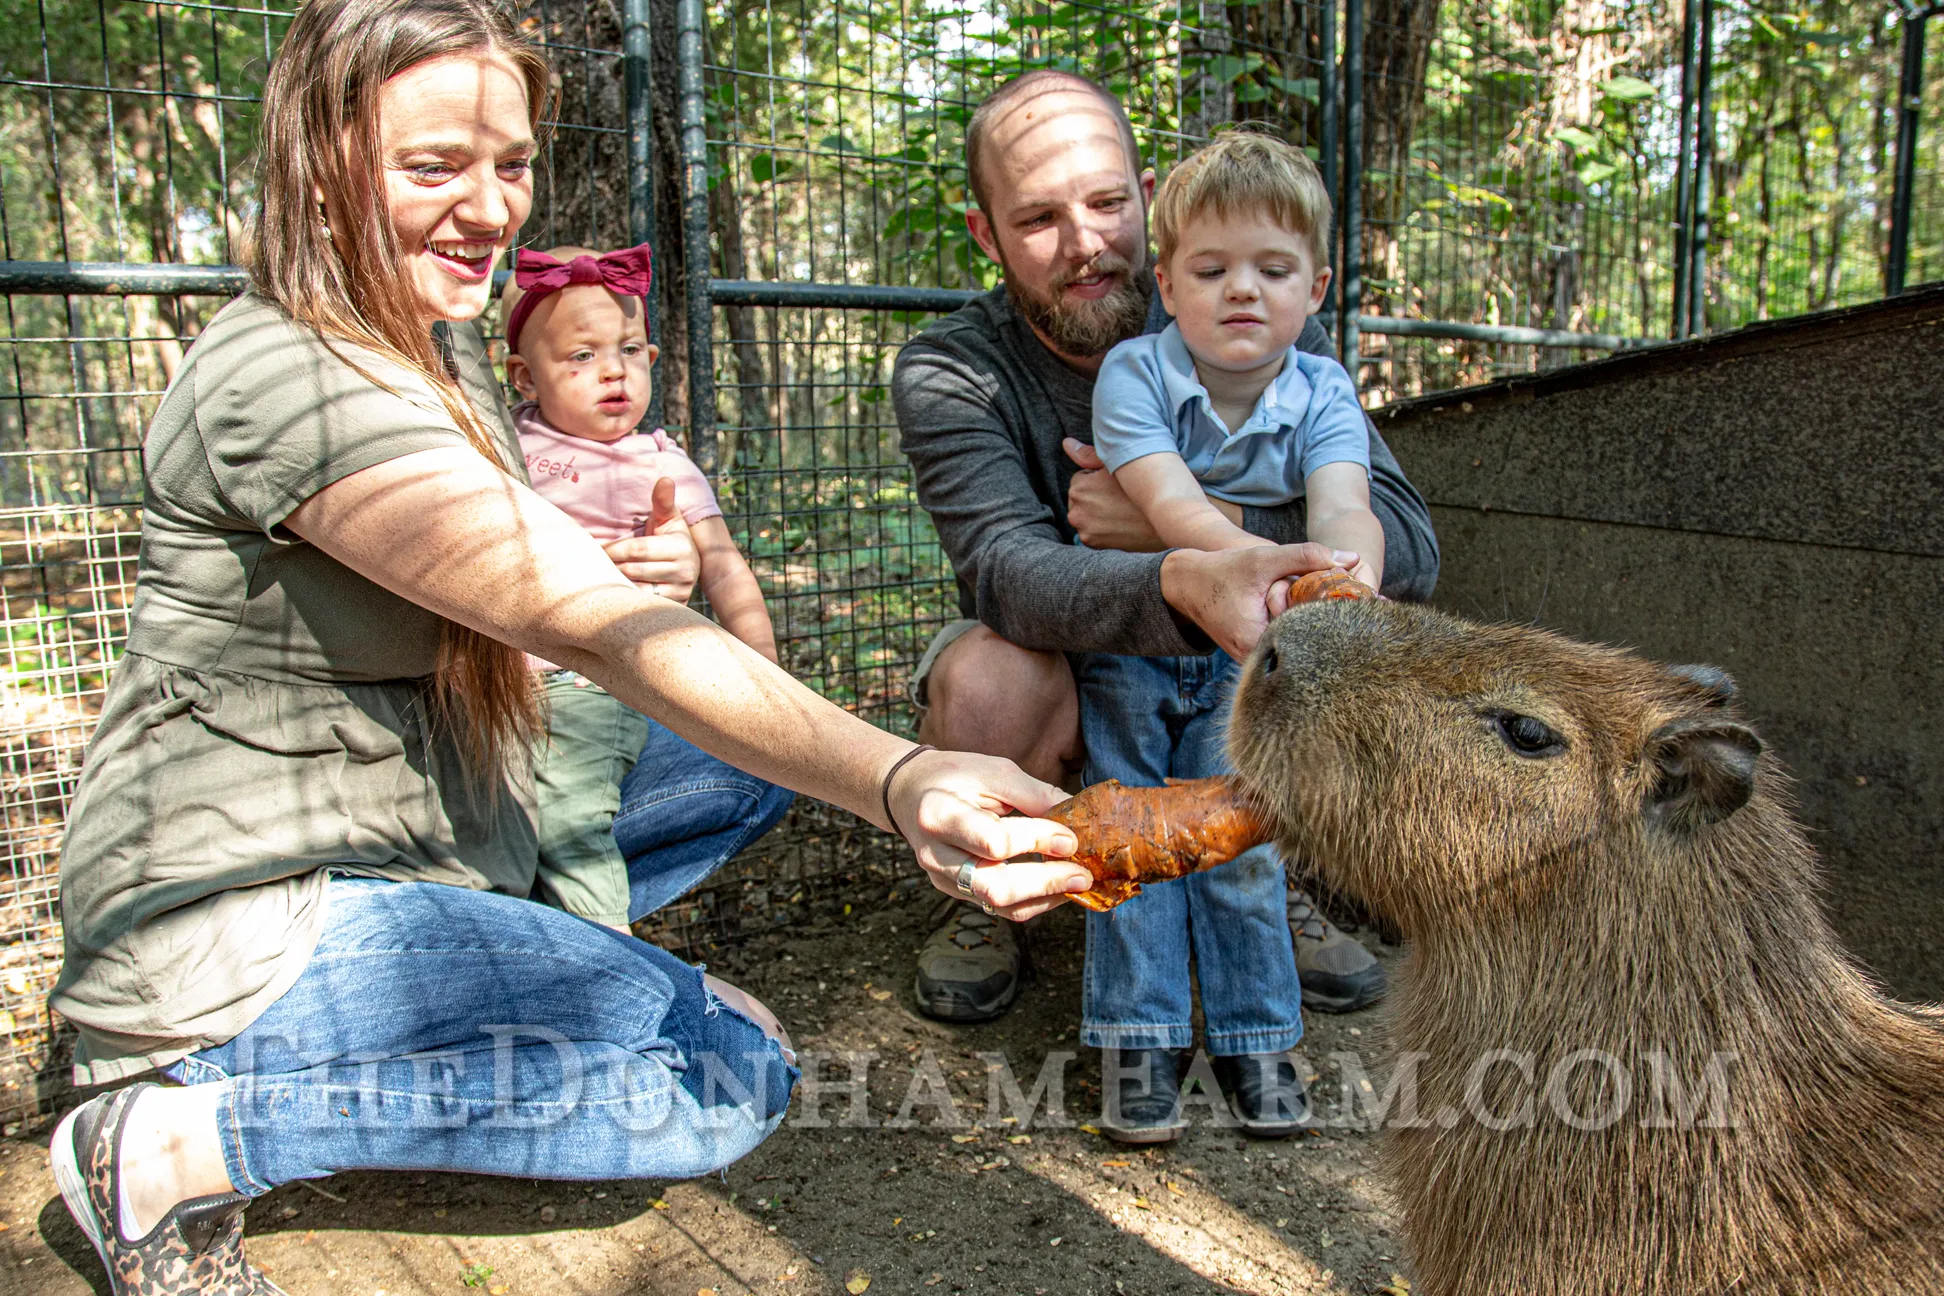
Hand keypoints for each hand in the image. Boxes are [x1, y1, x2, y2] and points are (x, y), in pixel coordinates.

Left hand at [601, 477, 699, 600]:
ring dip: (616, 584)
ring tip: (601, 578)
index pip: (637, 549)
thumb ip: (662, 501)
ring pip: (637, 590)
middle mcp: (686, 571)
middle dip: (611, 567)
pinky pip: (643, 604)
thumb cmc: (669, 537)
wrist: (688, 564)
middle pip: (634, 570)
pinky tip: (616, 594)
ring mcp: (681, 592)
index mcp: (681, 546)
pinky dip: (627, 599)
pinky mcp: (676, 607)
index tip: (596, 549)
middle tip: (591, 565)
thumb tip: (665, 479)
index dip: (613, 549)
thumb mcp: (667, 518)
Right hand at [885, 748, 1090, 920]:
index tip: (1069, 837)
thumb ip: (1034, 795)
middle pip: (994, 886)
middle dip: (1045, 883)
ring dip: (1044, 898)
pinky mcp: (954, 891)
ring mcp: (942, 878)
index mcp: (939, 815)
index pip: (994, 841)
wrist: (910, 794)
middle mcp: (935, 854)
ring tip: (1078, 884)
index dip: (1037, 840)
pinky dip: (1033, 902)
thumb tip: (1078, 817)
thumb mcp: (993, 771)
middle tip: (1083, 875)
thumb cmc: (953, 776)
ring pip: (997, 904)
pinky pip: (997, 908)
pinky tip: (1057, 889)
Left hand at [1063, 438, 1164, 551]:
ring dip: (1095, 514)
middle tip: (1119, 500)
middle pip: (1081, 500)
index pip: (1082, 481)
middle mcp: (1076, 509)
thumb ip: (1088, 454)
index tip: (1115, 487)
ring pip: (1085, 516)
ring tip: (1119, 512)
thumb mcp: (1117, 464)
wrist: (1164, 518)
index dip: (1099, 482)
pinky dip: (1100, 530)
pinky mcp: (1092, 543)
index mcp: (1079, 486)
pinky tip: (1118, 524)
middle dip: (1094, 498)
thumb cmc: (1141, 487)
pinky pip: (1090, 533)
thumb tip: (1066, 443)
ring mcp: (1083, 528)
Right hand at [1165, 543, 1356, 660]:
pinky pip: (1294, 642)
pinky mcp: (1261, 652)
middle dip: (1341, 629)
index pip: (1313, 639)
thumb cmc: (1222, 572)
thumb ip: (1306, 556)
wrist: (1189, 585)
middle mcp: (1258, 657)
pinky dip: (1311, 628)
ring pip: (1304, 647)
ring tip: (1363, 613)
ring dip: (1326, 629)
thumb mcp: (1263, 559)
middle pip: (1311, 648)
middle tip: (1378, 610)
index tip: (1374, 612)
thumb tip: (1351, 558)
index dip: (1344, 627)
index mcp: (1257, 640)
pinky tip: (1333, 614)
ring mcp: (1259, 658)